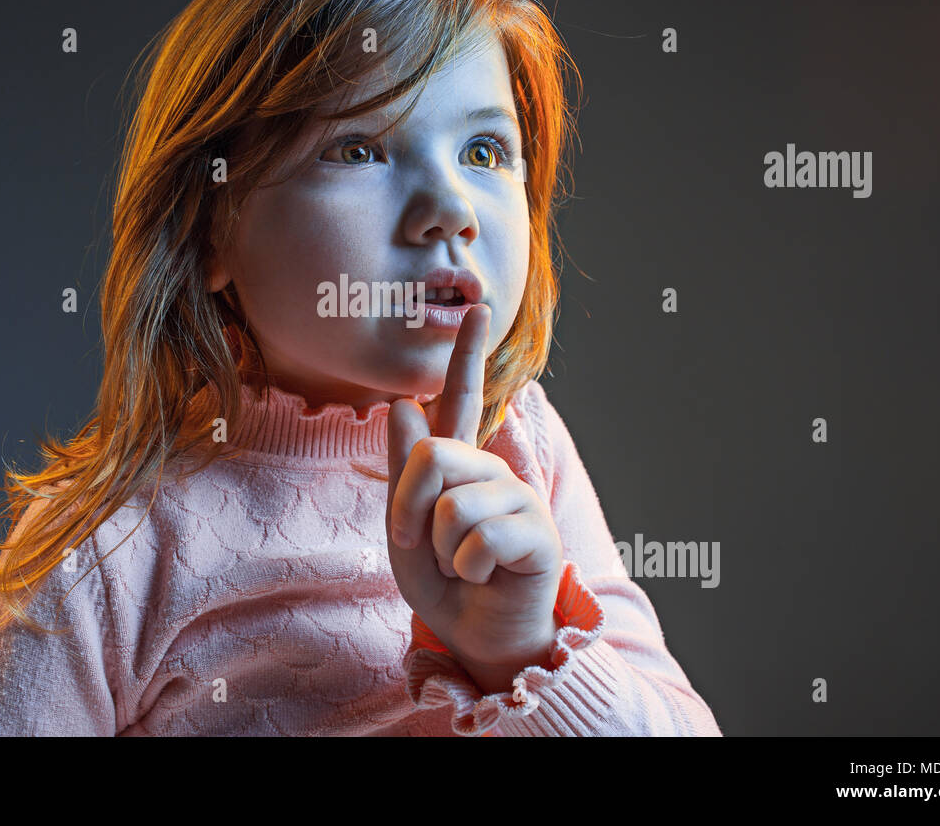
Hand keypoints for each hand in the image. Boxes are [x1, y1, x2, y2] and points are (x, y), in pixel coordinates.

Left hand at [385, 303, 563, 689]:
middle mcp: (491, 470)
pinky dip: (468, 571)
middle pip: (432, 455)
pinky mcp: (537, 533)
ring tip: (461, 566)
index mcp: (459, 464)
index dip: (466, 352)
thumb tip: (402, 403)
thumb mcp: (405, 527)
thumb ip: (402, 470)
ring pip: (453, 506)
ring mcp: (517, 498)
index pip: (460, 399)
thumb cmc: (442, 581)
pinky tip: (485, 578)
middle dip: (409, 510)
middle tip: (425, 547)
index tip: (479, 304)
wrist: (475, 635)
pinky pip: (479, 542)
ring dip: (442, 552)